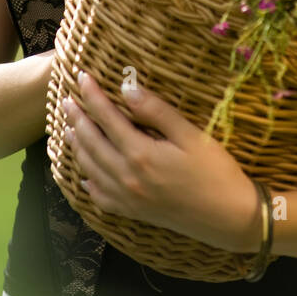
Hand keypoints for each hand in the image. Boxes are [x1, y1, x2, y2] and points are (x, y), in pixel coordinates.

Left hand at [61, 71, 262, 253]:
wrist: (230, 218)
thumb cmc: (216, 172)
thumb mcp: (191, 136)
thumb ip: (157, 112)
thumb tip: (127, 88)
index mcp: (140, 154)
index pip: (106, 118)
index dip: (92, 96)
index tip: (81, 77)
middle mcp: (126, 177)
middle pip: (91, 142)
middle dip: (77, 119)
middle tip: (66, 101)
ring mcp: (127, 198)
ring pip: (90, 169)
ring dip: (77, 147)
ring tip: (69, 130)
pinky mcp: (133, 212)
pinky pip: (100, 198)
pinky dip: (88, 183)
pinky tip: (85, 175)